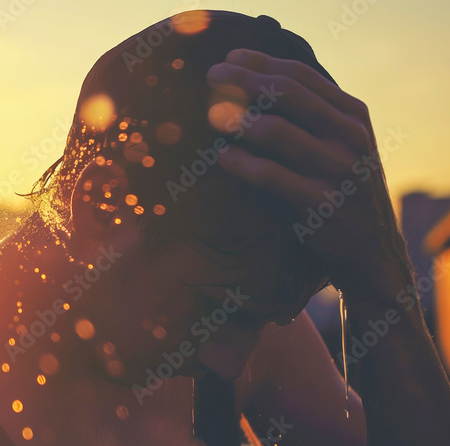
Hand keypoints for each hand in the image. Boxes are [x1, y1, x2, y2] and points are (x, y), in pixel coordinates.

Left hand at [205, 48, 411, 300]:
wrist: (370, 252)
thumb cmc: (339, 192)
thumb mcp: (338, 147)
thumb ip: (309, 119)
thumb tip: (253, 87)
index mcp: (353, 115)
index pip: (302, 76)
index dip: (261, 63)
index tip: (229, 58)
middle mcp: (350, 136)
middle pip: (287, 95)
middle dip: (244, 81)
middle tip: (210, 76)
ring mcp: (339, 170)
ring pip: (277, 131)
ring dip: (237, 118)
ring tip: (210, 114)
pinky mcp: (321, 204)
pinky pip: (271, 176)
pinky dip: (241, 163)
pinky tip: (220, 157)